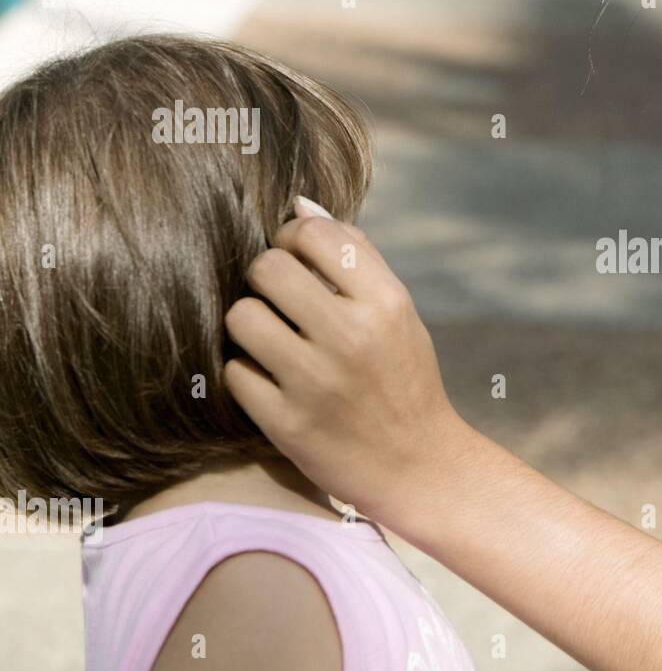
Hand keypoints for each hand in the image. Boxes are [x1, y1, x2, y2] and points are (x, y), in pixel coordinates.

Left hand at [223, 198, 465, 516]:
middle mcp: (353, 338)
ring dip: (250, 325)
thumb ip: (356, 257)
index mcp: (387, 303)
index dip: (293, 238)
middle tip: (279, 302)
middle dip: (266, 280)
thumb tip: (299, 203)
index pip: (314, 233)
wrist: (418, 467)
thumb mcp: (398, 314)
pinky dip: (247, 374)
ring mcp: (317, 383)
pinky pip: (235, 372)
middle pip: (267, 268)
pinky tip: (273, 383)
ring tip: (271, 341)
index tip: (296, 259)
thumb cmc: (402, 378)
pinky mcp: (287, 424)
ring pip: (241, 317)